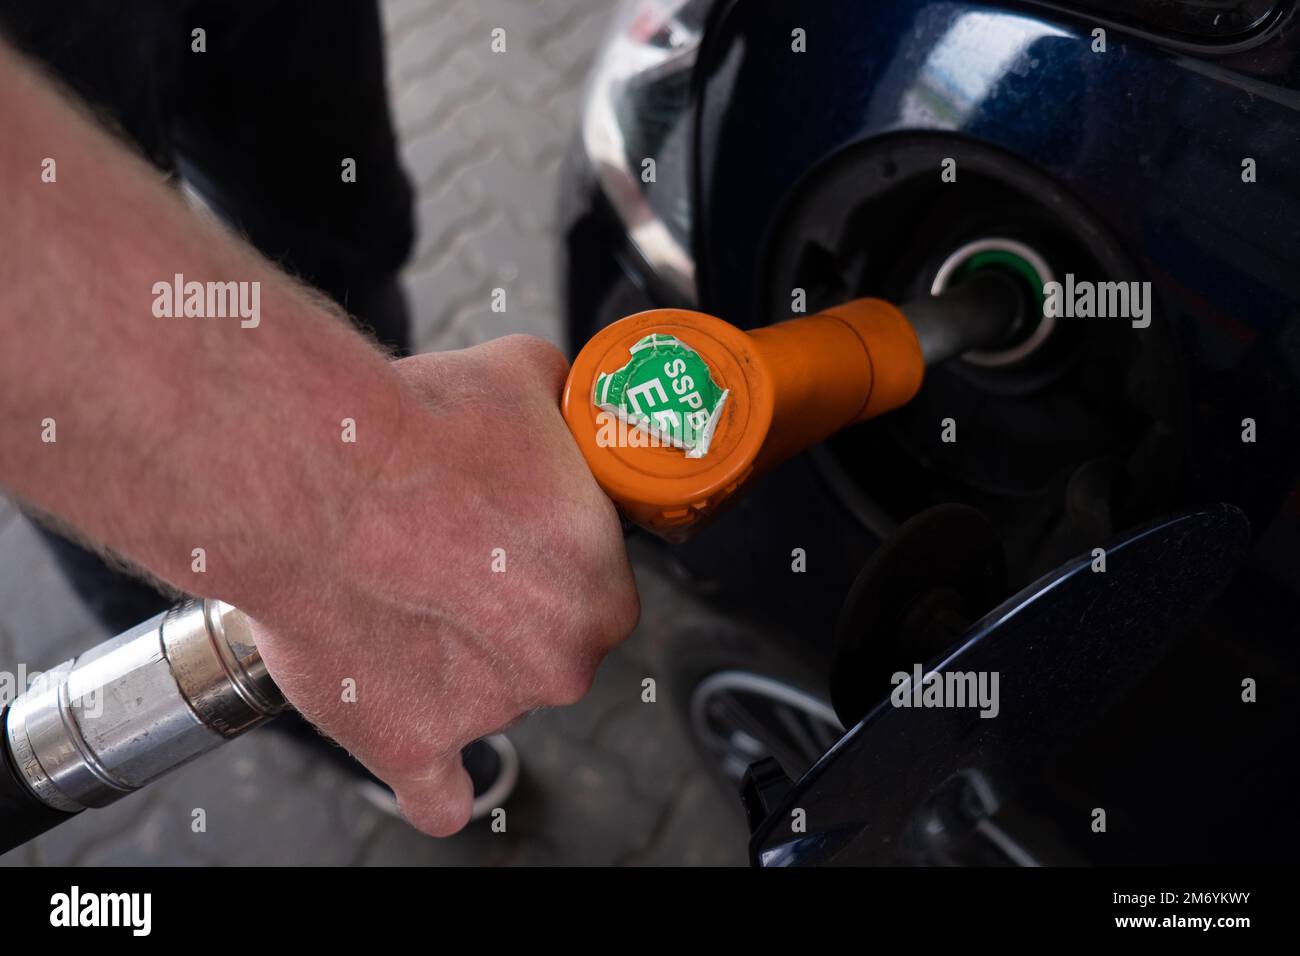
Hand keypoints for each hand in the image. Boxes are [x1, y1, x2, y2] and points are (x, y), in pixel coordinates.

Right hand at [244, 335, 639, 834]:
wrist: (307, 473)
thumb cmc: (415, 429)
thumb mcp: (525, 375)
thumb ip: (565, 408)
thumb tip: (569, 404)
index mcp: (600, 588)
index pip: (597, 587)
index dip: (553, 560)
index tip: (510, 537)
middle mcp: (559, 664)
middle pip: (549, 647)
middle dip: (508, 611)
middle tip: (449, 562)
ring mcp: (486, 711)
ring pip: (491, 699)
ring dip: (456, 662)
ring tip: (398, 597)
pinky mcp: (406, 743)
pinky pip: (437, 794)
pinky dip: (436, 781)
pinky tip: (432, 758)